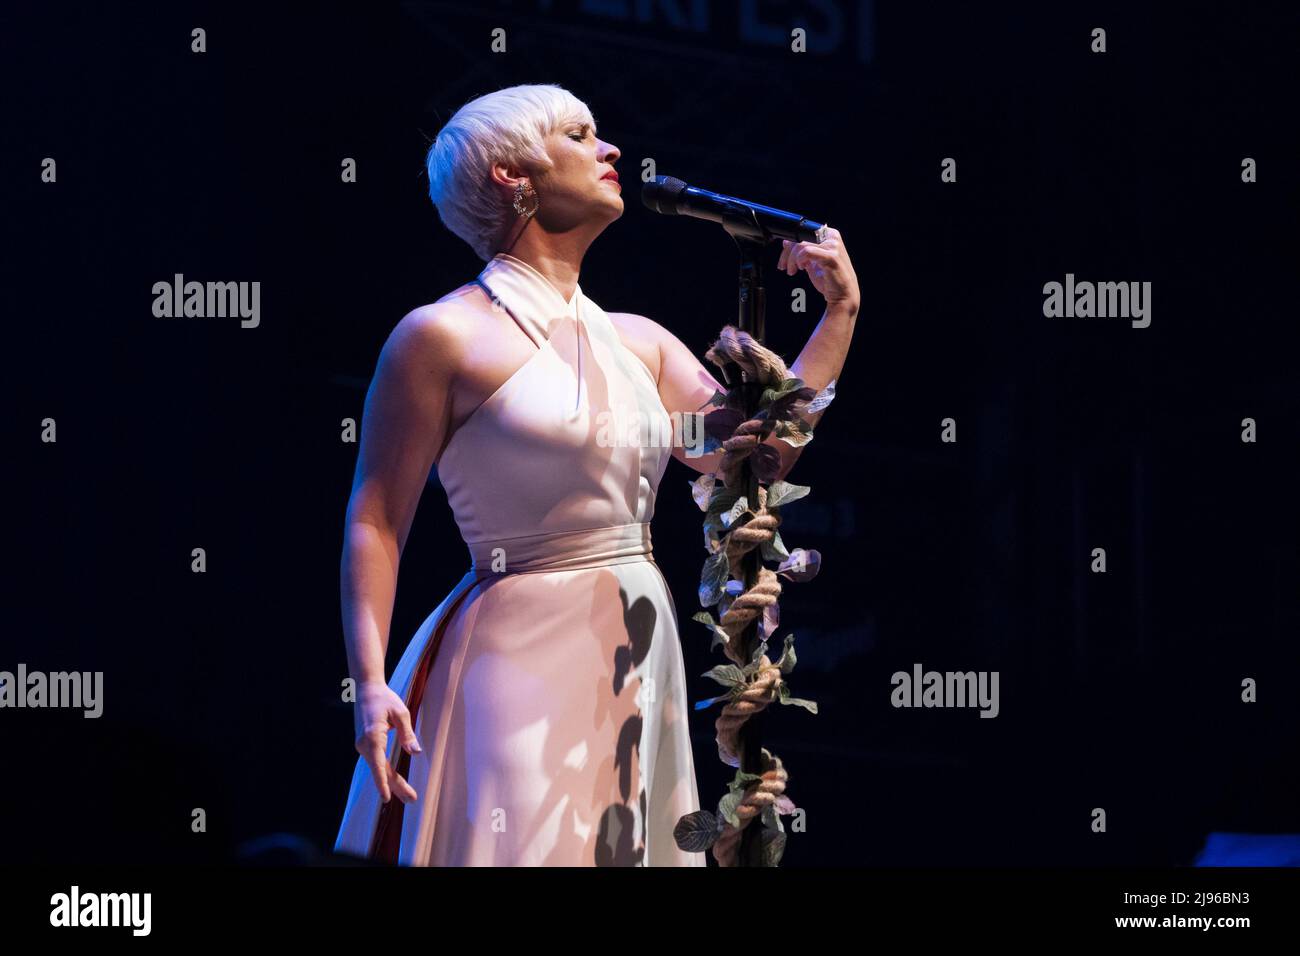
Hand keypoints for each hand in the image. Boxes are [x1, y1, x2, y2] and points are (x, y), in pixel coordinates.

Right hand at [353, 680, 420, 803]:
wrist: (366, 690)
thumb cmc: (385, 699)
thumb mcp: (401, 713)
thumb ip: (407, 734)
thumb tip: (416, 753)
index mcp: (373, 737)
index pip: (378, 765)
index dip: (382, 783)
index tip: (386, 798)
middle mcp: (364, 745)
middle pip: (380, 771)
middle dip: (395, 786)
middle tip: (412, 800)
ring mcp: (362, 746)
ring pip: (378, 768)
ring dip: (391, 782)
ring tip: (408, 796)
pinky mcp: (365, 745)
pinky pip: (376, 763)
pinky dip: (385, 774)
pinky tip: (395, 782)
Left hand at [777, 226, 859, 312]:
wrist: (842, 295)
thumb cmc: (829, 280)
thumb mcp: (811, 262)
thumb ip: (801, 251)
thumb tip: (786, 242)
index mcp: (828, 234)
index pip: (803, 233)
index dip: (789, 245)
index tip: (784, 258)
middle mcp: (832, 237)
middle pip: (800, 238)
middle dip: (787, 253)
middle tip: (783, 266)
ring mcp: (833, 246)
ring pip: (801, 245)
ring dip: (792, 259)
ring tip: (792, 270)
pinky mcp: (832, 257)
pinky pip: (807, 252)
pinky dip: (799, 260)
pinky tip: (801, 268)